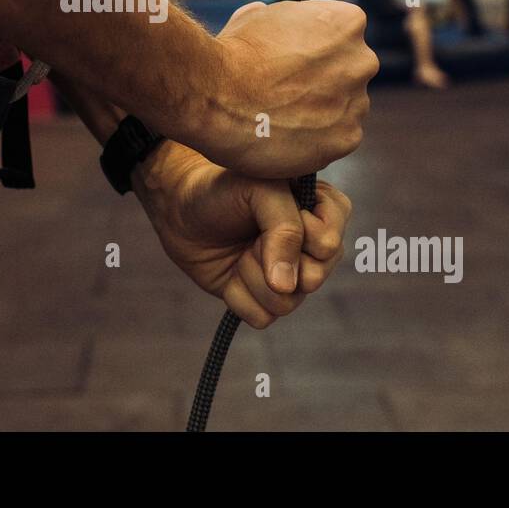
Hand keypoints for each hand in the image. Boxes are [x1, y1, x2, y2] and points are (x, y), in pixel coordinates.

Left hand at [134, 141, 351, 328]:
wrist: (179, 208)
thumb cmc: (222, 189)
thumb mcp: (259, 190)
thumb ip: (285, 230)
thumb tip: (287, 286)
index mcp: (323, 213)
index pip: (329, 245)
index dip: (299, 236)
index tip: (273, 212)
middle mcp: (311, 249)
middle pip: (313, 280)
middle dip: (271, 258)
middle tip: (252, 235)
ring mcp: (287, 276)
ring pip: (286, 303)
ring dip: (252, 277)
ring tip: (240, 251)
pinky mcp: (260, 298)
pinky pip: (262, 317)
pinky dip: (239, 296)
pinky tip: (230, 272)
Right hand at [182, 0, 376, 178]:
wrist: (217, 95)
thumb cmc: (233, 53)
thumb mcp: (257, 17)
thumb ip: (281, 19)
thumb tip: (270, 18)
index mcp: (348, 22)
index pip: (344, 34)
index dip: (315, 47)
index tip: (294, 60)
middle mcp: (362, 60)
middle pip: (349, 72)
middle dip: (325, 81)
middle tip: (288, 92)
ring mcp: (358, 101)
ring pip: (345, 108)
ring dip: (322, 112)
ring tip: (281, 117)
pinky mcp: (347, 138)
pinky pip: (337, 139)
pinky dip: (316, 140)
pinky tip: (286, 135)